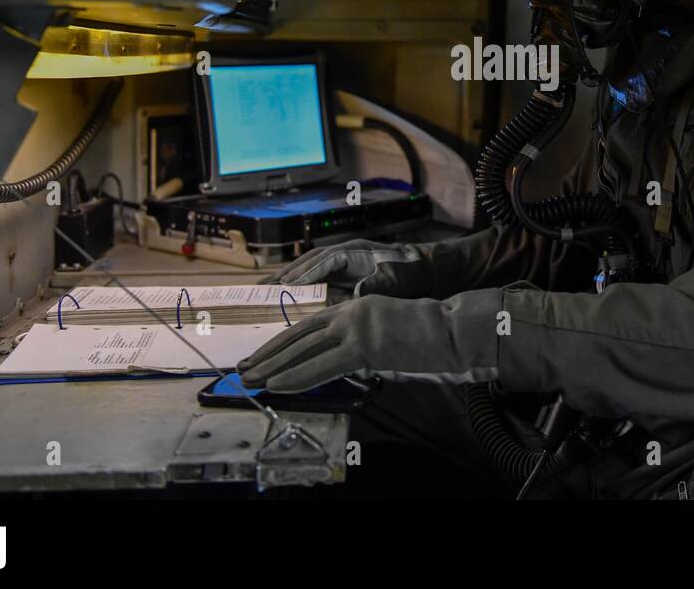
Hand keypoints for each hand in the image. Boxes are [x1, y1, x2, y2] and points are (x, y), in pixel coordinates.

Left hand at [237, 289, 503, 392]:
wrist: (450, 330)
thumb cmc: (426, 338)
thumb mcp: (386, 338)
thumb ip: (360, 348)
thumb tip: (343, 366)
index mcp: (355, 309)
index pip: (309, 327)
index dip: (282, 343)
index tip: (261, 357)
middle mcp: (350, 313)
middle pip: (299, 335)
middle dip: (268, 354)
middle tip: (242, 368)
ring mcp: (355, 327)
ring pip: (303, 349)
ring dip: (273, 366)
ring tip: (249, 378)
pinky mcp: (363, 345)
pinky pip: (322, 365)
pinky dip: (296, 376)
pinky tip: (275, 384)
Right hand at [260, 239, 430, 298]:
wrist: (421, 268)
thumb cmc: (409, 273)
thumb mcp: (397, 278)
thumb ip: (377, 283)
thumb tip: (356, 294)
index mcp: (356, 251)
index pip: (327, 260)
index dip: (308, 272)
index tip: (290, 284)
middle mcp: (344, 253)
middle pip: (311, 260)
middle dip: (289, 273)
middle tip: (265, 286)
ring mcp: (342, 262)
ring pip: (310, 267)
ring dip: (289, 278)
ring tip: (265, 289)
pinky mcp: (342, 272)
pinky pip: (316, 277)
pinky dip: (299, 283)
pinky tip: (285, 294)